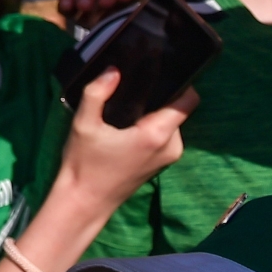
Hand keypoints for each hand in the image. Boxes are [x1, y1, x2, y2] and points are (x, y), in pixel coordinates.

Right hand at [51, 68, 194, 214]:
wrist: (85, 201)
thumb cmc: (84, 163)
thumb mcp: (83, 124)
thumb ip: (97, 92)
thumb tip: (113, 69)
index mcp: (157, 135)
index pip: (187, 101)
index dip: (179, 82)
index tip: (158, 69)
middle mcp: (171, 146)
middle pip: (178, 109)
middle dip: (160, 95)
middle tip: (133, 84)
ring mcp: (169, 156)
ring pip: (171, 121)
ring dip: (155, 110)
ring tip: (127, 102)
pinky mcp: (162, 162)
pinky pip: (165, 133)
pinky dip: (152, 123)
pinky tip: (127, 121)